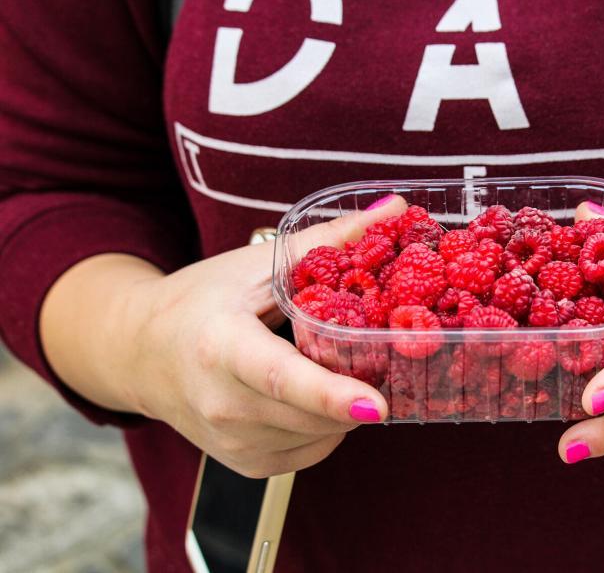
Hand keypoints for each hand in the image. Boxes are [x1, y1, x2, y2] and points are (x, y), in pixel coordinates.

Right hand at [45, 197, 406, 477]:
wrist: (138, 353)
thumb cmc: (200, 300)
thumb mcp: (257, 263)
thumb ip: (329, 240)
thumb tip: (396, 208)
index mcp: (220, 347)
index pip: (281, 378)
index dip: (331, 394)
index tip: (376, 406)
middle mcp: (222, 404)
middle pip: (316, 412)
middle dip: (359, 386)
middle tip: (378, 353)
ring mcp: (232, 442)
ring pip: (323, 435)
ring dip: (344, 405)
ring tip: (325, 364)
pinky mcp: (246, 464)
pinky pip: (313, 450)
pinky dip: (326, 424)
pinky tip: (309, 394)